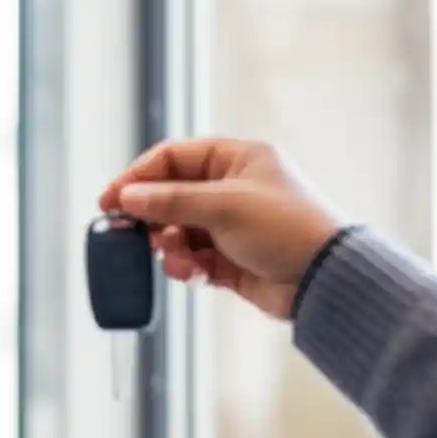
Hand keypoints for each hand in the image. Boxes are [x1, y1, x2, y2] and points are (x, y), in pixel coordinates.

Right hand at [99, 138, 342, 318]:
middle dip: (151, 217)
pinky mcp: (233, 260)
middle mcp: (233, 189)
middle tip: (127, 233)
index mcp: (238, 159)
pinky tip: (192, 274)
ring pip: (179, 231)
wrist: (325, 280)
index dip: (139, 176)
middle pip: (172, 196)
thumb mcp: (223, 206)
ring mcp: (233, 226)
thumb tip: (127, 197)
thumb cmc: (285, 228)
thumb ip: (171, 201)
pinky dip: (187, 267)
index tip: (111, 200)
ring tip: (175, 257)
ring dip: (170, 246)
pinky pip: (194, 259)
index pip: (174, 158)